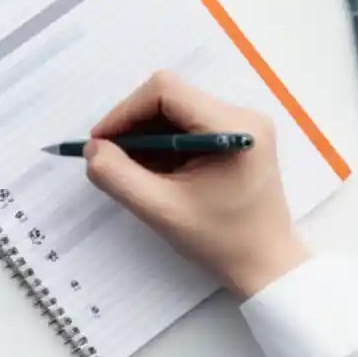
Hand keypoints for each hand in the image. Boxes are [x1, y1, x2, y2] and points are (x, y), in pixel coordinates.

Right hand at [85, 72, 310, 298]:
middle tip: (109, 157)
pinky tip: (154, 171)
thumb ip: (119, 177)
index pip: (166, 91)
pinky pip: (188, 125)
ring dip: (147, 135)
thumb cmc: (220, 241)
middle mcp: (242, 116)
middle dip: (134, 125)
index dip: (126, 111)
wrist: (265, 265)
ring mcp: (241, 125)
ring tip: (131, 169)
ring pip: (176, 110)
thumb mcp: (161, 210)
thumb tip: (92, 149)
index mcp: (233, 127)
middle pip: (170, 98)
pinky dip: (163, 143)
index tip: (101, 142)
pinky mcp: (235, 137)